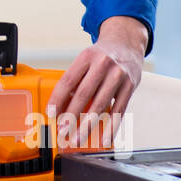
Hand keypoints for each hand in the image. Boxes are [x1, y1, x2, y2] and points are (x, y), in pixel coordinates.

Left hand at [48, 16, 147, 149]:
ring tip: (78, 138)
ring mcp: (118, 75)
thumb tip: (61, 105)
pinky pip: (119, 110)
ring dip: (88, 125)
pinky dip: (111, 126)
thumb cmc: (101, 55)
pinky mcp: (130, 86)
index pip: (68, 80)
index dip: (58, 98)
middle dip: (71, 115)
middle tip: (63, 130)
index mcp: (86, 56)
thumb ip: (76, 79)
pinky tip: (104, 138)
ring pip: (101, 105)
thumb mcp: (86, 59)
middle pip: (84, 94)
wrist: (126, 43)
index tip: (51, 113)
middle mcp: (102, 64)